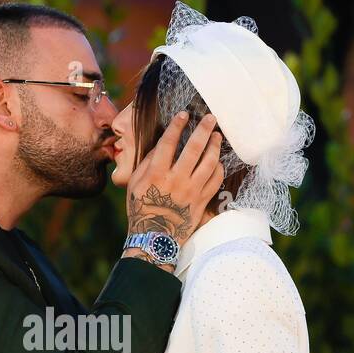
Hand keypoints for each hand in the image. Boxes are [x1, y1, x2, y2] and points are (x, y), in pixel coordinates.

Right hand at [124, 111, 224, 260]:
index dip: (177, 126)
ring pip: (209, 162)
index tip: (184, 114)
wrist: (154, 239)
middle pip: (194, 148)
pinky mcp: (202, 201)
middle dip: (204, 129)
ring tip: (217, 136)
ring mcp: (192, 191)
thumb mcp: (135, 184)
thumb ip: (147, 163)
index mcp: (156, 174)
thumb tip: (160, 145)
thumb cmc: (141, 209)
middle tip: (210, 118)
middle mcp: (176, 180)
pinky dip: (218, 167)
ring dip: (215, 146)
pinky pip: (215, 180)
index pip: (168, 142)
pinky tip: (217, 160)